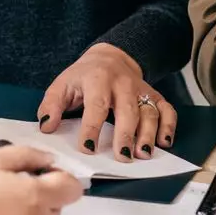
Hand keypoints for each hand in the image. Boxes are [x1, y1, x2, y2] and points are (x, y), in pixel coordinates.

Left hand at [38, 43, 175, 161]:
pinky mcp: (154, 95)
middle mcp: (122, 84)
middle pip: (127, 110)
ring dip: (148, 134)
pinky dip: (169, 126)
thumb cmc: (83, 77)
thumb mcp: (62, 85)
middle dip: (125, 134)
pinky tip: (163, 143)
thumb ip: (51, 105)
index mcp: (97, 79)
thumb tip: (46, 127)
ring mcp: (140, 89)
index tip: (87, 149)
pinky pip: (166, 109)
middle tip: (122, 157)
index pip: (95, 105)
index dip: (91, 128)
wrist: (110, 57)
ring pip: (149, 112)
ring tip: (142, 154)